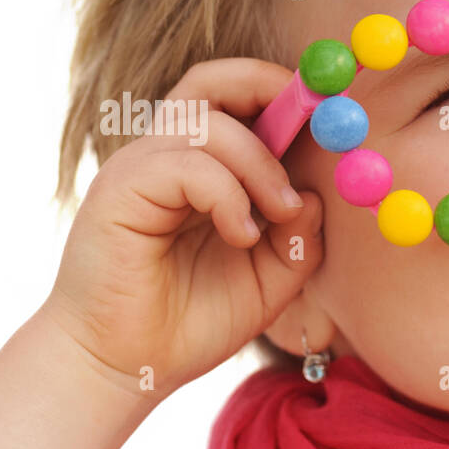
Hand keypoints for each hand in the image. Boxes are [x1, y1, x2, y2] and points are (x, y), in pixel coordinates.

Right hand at [41, 58, 323, 398]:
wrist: (126, 367)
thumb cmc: (193, 321)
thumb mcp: (270, 280)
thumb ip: (299, 239)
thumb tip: (315, 195)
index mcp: (202, 169)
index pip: (234, 99)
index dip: (281, 93)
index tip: (328, 111)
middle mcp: (167, 158)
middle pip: (208, 81)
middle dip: (264, 86)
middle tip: (312, 119)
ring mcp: (140, 170)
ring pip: (207, 123)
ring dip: (260, 165)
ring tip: (277, 216)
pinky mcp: (120, 191)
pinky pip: (186, 164)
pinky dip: (228, 194)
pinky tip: (241, 236)